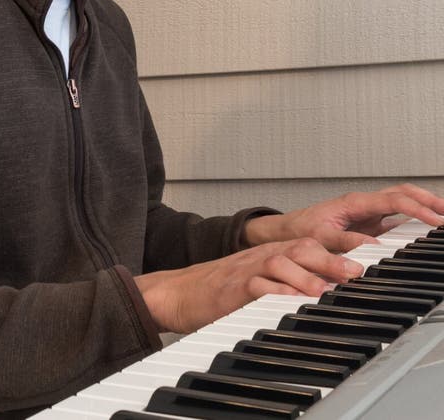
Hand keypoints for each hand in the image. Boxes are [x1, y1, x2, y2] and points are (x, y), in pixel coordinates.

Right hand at [134, 238, 362, 333]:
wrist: (180, 291)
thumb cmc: (222, 289)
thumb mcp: (259, 278)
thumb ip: (289, 279)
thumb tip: (328, 289)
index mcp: (272, 252)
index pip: (310, 243)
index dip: (338, 249)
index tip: (365, 258)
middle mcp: (263, 256)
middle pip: (301, 247)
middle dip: (331, 259)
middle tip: (355, 271)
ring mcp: (247, 270)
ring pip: (281, 262)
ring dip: (305, 276)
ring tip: (324, 289)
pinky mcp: (233, 289)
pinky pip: (256, 287)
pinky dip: (274, 294)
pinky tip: (288, 302)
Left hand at [245, 183, 443, 253]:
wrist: (287, 230)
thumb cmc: (301, 230)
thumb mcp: (320, 237)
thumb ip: (344, 241)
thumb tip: (370, 247)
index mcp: (354, 203)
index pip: (394, 200)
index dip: (417, 209)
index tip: (436, 220)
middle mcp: (364, 203)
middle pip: (403, 194)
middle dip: (428, 200)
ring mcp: (367, 211)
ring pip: (402, 201)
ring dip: (424, 205)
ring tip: (443, 216)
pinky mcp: (368, 222)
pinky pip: (395, 215)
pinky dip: (413, 217)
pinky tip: (425, 226)